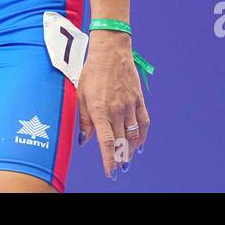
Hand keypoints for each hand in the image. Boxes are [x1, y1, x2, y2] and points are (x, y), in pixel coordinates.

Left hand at [76, 30, 149, 178]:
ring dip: (131, 150)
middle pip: (121, 141)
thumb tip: (84, 141)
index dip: (109, 160)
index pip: (106, 142)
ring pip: (133, 135)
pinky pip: (144, 122)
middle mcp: (116, 110)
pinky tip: (139, 145)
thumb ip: (84, 120)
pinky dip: (143, 136)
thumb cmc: (92, 72)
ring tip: (127, 159)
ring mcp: (130, 105)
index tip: (110, 172)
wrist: (111, 52)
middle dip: (120, 158)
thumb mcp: (81, 94)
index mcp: (100, 110)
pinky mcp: (139, 100)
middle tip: (119, 168)